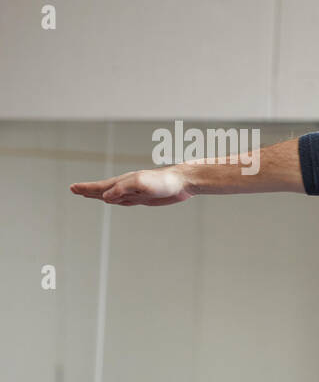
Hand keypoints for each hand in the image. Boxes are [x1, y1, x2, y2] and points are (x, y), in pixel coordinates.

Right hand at [70, 165, 193, 205]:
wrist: (182, 182)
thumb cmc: (164, 181)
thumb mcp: (141, 183)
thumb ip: (123, 189)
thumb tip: (105, 197)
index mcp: (124, 182)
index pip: (101, 186)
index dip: (86, 188)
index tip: (73, 188)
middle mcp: (127, 186)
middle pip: (102, 189)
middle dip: (88, 190)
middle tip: (73, 189)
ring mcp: (135, 192)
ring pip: (112, 195)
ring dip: (98, 194)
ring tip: (87, 195)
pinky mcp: (144, 198)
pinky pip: (124, 200)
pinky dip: (114, 200)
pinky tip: (111, 200)